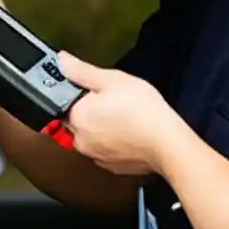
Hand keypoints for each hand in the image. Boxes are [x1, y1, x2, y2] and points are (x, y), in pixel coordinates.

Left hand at [58, 51, 179, 175]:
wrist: (167, 143)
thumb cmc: (142, 110)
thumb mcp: (113, 79)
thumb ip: (82, 71)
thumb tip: (62, 61)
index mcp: (77, 116)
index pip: (65, 103)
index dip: (82, 94)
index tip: (98, 92)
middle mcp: (80, 140)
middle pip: (78, 121)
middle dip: (92, 111)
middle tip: (115, 102)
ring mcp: (95, 156)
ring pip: (92, 137)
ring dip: (102, 128)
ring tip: (125, 118)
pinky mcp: (111, 167)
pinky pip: (106, 151)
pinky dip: (114, 143)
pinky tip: (130, 134)